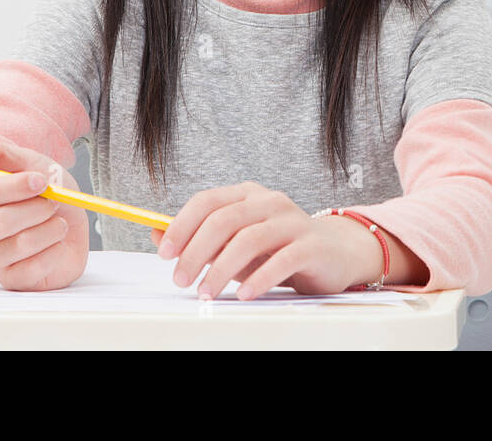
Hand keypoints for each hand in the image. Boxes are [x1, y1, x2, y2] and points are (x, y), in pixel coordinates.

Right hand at [0, 137, 88, 290]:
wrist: (72, 223)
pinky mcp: (13, 279)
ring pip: (20, 244)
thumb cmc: (45, 194)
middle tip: (54, 202)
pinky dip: (55, 251)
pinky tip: (57, 244)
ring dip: (51, 229)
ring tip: (58, 223)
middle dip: (37, 209)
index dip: (14, 187)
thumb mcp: (29, 164)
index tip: (41, 180)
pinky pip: (33, 268)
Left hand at [147, 182, 376, 299]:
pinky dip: (260, 278)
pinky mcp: (311, 245)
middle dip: (196, 251)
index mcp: (247, 196)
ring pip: (249, 239)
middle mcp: (269, 201)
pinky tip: (245, 295)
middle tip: (181, 279)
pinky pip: (282, 259)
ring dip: (222, 269)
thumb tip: (155, 233)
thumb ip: (200, 238)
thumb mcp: (235, 243)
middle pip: (224, 220)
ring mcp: (292, 221)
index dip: (182, 226)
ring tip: (207, 293)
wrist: (335, 253)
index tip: (165, 253)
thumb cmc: (278, 249)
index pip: (207, 201)